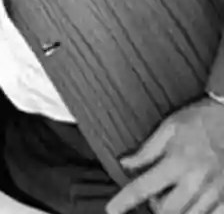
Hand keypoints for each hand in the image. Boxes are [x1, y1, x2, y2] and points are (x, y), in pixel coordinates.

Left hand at [107, 97, 223, 213]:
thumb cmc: (202, 119)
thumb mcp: (169, 128)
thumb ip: (147, 150)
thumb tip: (125, 163)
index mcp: (178, 162)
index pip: (143, 188)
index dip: (124, 202)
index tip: (112, 210)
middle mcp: (197, 181)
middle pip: (167, 210)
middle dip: (155, 208)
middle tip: (155, 196)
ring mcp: (217, 191)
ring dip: (176, 212)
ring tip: (174, 197)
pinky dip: (199, 213)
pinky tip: (193, 203)